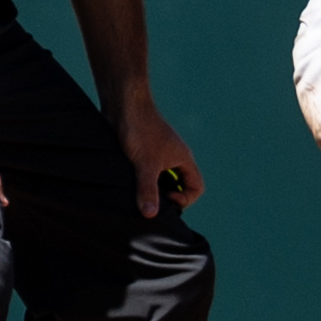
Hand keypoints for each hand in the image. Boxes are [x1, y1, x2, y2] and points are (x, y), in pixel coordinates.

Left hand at [115, 98, 204, 218]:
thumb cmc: (139, 131)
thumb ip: (148, 190)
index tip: (164, 198)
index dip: (183, 199)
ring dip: (155, 187)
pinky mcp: (145, 150)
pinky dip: (144, 178)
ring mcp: (161, 153)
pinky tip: (129, 180)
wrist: (124, 105)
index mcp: (184, 159)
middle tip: (152, 199)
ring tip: (139, 190)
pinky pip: (151, 170)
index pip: (196, 187)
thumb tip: (150, 215)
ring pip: (165, 177)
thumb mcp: (144, 165)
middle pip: (182, 184)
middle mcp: (176, 156)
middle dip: (169, 196)